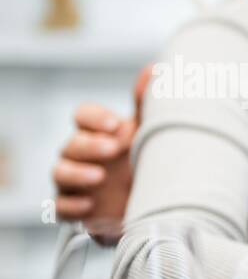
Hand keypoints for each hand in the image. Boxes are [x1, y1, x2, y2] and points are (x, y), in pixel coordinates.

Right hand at [52, 66, 146, 221]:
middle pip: (71, 143)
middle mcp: (83, 155)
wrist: (155, 206)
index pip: (83, 116)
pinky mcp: (76, 208)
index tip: (116, 125)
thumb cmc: (146, 163)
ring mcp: (76, 182)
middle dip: (89, 145)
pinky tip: (89, 206)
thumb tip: (155, 70)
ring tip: (99, 177)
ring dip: (76, 173)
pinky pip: (60, 206)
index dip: (93, 118)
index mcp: (100, 133)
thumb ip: (147, 106)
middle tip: (114, 148)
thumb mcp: (149, 135)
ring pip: (60, 172)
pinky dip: (71, 205)